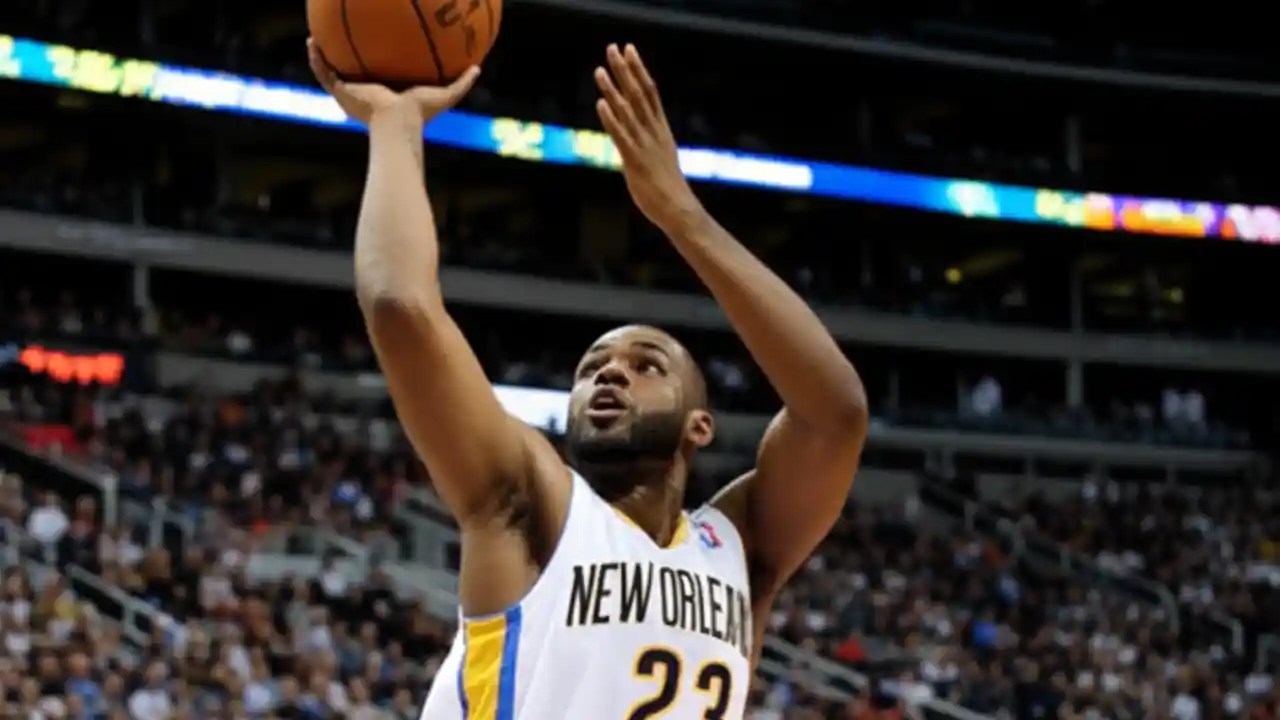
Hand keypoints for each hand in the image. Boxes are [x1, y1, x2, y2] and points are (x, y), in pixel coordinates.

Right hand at [308, 39, 478, 126]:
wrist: (397, 123)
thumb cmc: (420, 114)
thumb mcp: (446, 94)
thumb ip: (462, 82)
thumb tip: (479, 67)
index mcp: (387, 94)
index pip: (380, 77)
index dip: (376, 63)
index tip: (376, 47)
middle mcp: (366, 94)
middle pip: (353, 73)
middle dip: (347, 57)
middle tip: (343, 37)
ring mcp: (351, 94)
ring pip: (332, 72)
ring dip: (323, 56)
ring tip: (315, 36)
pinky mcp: (341, 93)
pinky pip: (324, 73)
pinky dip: (316, 59)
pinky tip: (310, 42)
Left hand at [595, 44, 702, 234]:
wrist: (679, 209)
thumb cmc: (668, 188)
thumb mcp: (660, 157)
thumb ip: (649, 142)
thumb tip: (639, 136)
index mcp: (660, 129)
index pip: (650, 91)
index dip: (638, 69)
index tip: (629, 49)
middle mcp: (653, 132)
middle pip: (638, 94)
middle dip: (625, 70)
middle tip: (613, 47)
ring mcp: (644, 145)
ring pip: (627, 111)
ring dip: (612, 89)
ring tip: (599, 70)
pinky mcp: (634, 160)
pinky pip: (621, 136)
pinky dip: (611, 118)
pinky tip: (601, 104)